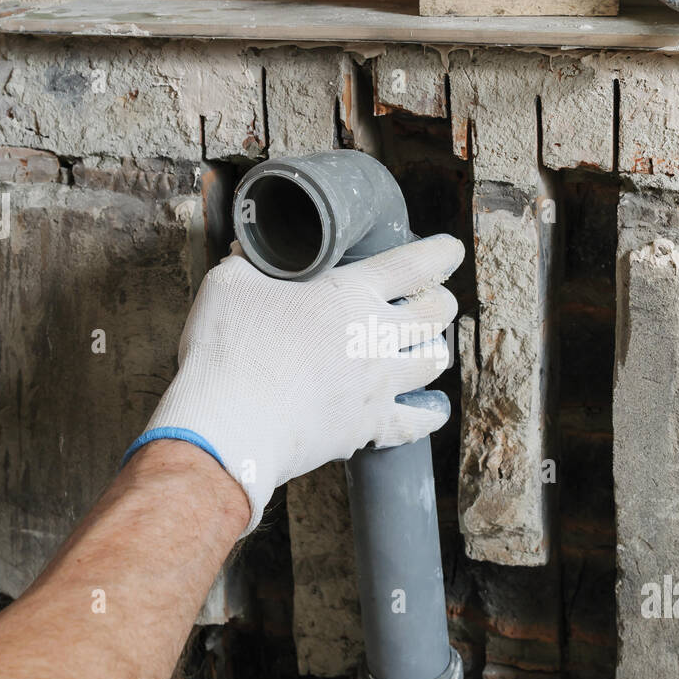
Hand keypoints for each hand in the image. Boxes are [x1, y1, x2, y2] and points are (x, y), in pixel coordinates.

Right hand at [137, 234, 463, 532]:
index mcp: (349, 293)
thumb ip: (248, 264)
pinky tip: (436, 409)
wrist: (229, 425)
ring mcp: (378, 385)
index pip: (414, 264)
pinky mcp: (368, 428)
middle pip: (436, 313)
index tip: (451, 250)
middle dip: (441, 302)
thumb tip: (246, 252)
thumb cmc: (227, 349)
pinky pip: (418, 422)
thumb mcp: (228, 285)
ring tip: (427, 346)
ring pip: (434, 362)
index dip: (440, 253)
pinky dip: (431, 414)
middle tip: (433, 300)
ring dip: (435, 350)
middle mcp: (375, 337)